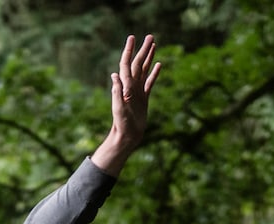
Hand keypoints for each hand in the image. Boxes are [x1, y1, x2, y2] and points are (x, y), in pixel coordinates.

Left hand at [92, 33, 160, 176]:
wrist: (127, 137)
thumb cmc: (122, 125)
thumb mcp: (118, 108)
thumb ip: (117, 92)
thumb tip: (114, 75)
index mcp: (125, 86)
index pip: (126, 64)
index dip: (129, 51)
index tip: (132, 38)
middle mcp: (131, 86)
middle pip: (138, 63)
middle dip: (143, 49)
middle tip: (150, 36)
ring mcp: (138, 91)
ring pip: (144, 70)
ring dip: (149, 57)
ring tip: (154, 44)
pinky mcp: (143, 98)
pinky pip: (150, 82)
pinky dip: (154, 73)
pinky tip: (159, 64)